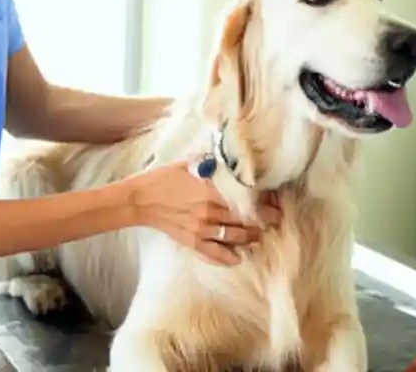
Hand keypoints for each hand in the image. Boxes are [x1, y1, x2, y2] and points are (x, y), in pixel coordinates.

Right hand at [125, 157, 281, 264]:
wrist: (140, 199)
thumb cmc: (162, 178)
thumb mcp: (187, 164)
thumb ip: (210, 164)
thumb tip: (228, 159)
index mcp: (210, 189)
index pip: (246, 197)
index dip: (264, 201)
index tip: (275, 201)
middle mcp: (209, 210)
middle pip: (246, 218)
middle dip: (264, 220)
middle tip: (275, 219)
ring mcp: (201, 228)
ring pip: (235, 237)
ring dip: (250, 237)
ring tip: (258, 234)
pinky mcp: (192, 242)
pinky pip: (215, 254)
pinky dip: (228, 257)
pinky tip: (237, 257)